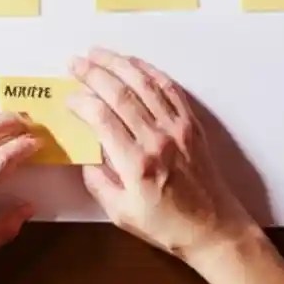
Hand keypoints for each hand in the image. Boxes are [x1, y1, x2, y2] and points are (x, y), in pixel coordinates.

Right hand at [68, 48, 283, 283]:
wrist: (214, 230)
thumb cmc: (168, 226)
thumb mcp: (121, 214)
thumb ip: (98, 183)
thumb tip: (87, 157)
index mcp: (136, 163)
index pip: (101, 118)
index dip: (81, 102)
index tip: (69, 98)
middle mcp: (157, 139)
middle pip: (120, 93)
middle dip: (94, 73)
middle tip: (75, 62)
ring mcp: (177, 128)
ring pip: (145, 84)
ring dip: (119, 64)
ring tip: (98, 53)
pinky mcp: (191, 125)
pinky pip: (170, 89)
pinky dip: (150, 71)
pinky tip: (134, 64)